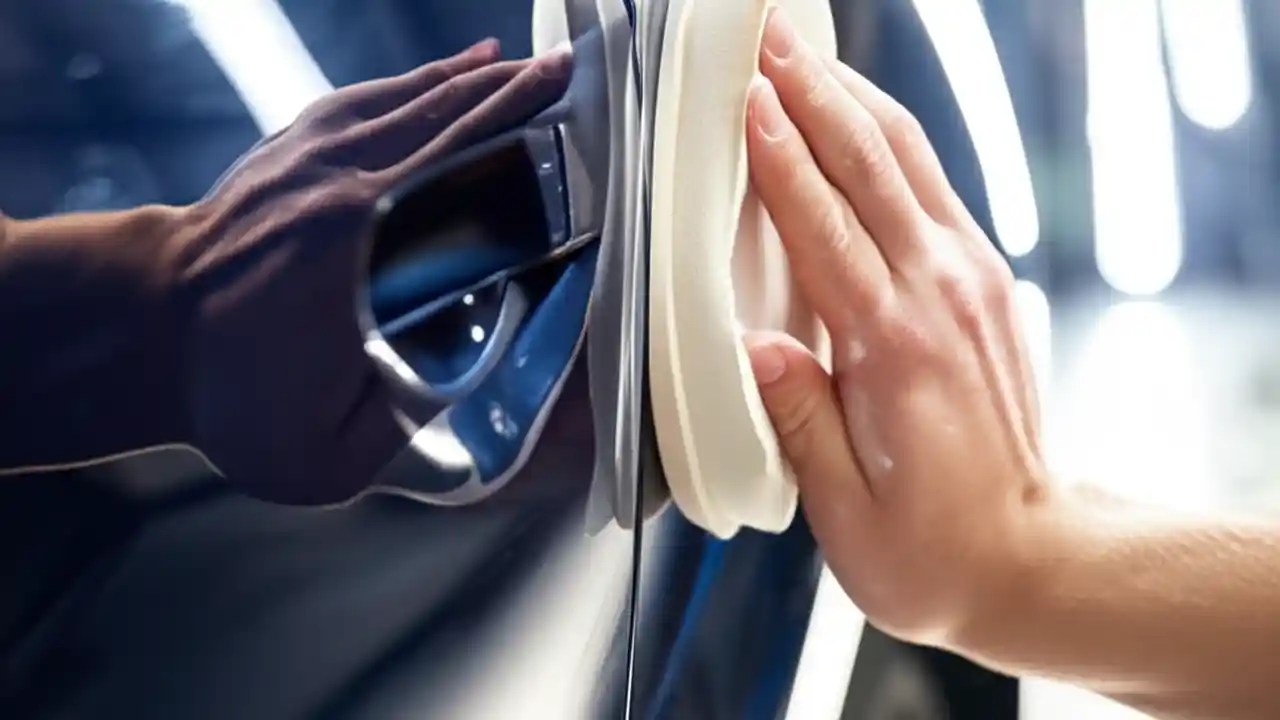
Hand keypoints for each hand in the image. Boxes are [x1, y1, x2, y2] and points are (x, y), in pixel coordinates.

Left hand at [174, 41, 572, 504]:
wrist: (138, 331)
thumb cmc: (229, 398)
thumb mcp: (322, 457)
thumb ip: (413, 427)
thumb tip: (486, 388)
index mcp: (364, 252)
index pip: (473, 194)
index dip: (534, 167)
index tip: (584, 153)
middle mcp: (346, 186)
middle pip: (458, 128)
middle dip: (525, 103)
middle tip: (583, 85)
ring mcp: (316, 155)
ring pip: (423, 100)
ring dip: (488, 82)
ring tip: (542, 69)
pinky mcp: (295, 145)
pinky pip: (379, 95)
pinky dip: (430, 77)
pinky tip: (468, 63)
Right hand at [744, 9, 1052, 645]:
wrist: (1033, 558)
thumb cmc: (934, 549)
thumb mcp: (846, 514)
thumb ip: (798, 419)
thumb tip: (753, 346)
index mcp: (894, 350)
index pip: (824, 227)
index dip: (779, 156)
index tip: (746, 95)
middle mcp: (939, 297)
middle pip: (868, 165)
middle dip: (813, 90)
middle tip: (768, 35)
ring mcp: (970, 281)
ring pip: (906, 159)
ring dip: (852, 97)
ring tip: (804, 52)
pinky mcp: (983, 284)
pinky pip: (930, 186)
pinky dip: (888, 137)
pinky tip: (857, 115)